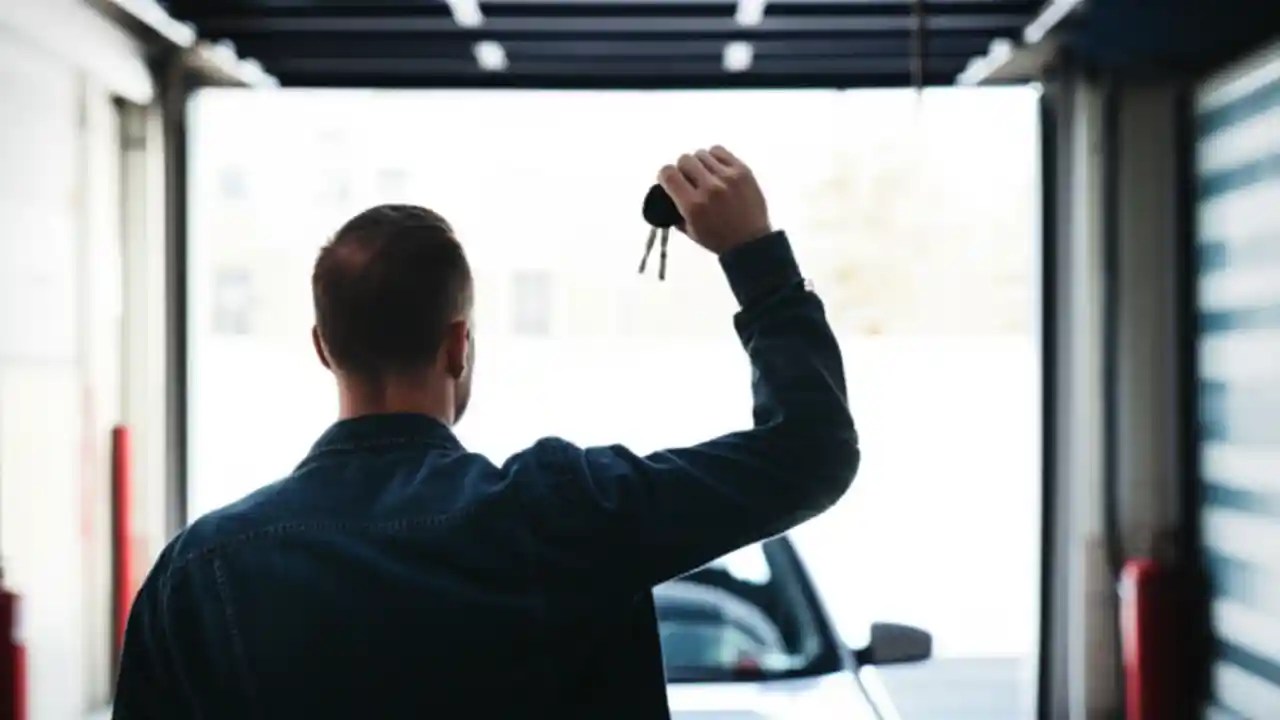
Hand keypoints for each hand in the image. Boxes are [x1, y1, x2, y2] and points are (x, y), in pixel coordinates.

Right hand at [657, 146, 771, 254]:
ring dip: (699, 163)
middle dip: (682, 169)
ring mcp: (727, 177)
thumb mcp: (690, 231)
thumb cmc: (718, 240)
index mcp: (693, 205)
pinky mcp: (742, 170)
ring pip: (701, 154)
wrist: (751, 241)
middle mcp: (709, 188)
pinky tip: (716, 169)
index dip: (665, 175)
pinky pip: (719, 151)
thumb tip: (669, 192)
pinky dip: (714, 158)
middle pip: (684, 160)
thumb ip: (676, 210)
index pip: (669, 174)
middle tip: (688, 179)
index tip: (669, 180)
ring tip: (705, 175)